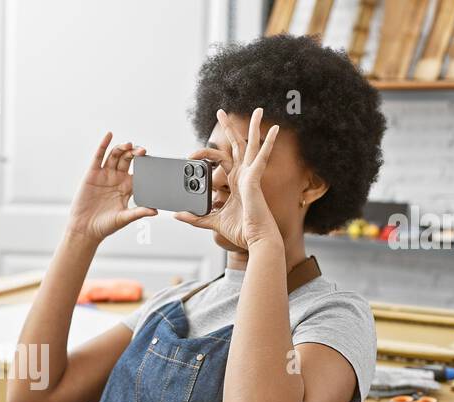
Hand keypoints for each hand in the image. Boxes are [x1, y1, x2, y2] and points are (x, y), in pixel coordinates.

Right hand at [65, 133, 156, 242]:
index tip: (151, 160)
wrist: (85, 229)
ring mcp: (105, 175)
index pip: (139, 171)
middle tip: (142, 151)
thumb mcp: (124, 218)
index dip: (145, 164)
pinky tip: (109, 135)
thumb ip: (138, 212)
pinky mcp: (92, 174)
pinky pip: (98, 157)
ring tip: (128, 145)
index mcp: (127, 188)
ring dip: (122, 148)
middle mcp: (117, 179)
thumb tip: (155, 211)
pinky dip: (103, 145)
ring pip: (115, 156)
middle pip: (128, 160)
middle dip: (135, 153)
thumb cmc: (105, 226)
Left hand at [176, 108, 281, 249]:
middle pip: (236, 145)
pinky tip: (275, 130)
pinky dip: (268, 144)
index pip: (221, 159)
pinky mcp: (255, 179)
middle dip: (229, 128)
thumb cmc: (241, 231)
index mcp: (235, 182)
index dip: (207, 154)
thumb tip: (178, 215)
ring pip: (251, 145)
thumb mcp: (212, 221)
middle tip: (221, 111)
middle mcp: (244, 175)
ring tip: (258, 110)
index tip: (190, 156)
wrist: (255, 240)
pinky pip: (261, 157)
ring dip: (254, 127)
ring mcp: (251, 175)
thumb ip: (196, 217)